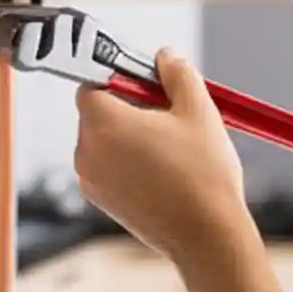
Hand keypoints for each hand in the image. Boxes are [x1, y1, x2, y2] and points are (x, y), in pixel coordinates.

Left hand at [73, 49, 246, 259]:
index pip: (92, 82)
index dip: (120, 77)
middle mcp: (86, 151)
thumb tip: (165, 56)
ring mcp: (91, 180)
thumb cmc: (203, 173)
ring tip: (172, 148)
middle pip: (98, 112)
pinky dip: (130, 162)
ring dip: (131, 136)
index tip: (147, 82)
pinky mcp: (102, 201)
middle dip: (130, 107)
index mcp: (102, 122)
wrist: (207, 235)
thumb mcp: (198, 109)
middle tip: (169, 115)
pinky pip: (110, 167)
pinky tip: (165, 171)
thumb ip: (178, 73)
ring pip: (105, 141)